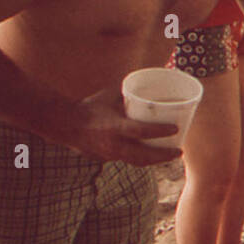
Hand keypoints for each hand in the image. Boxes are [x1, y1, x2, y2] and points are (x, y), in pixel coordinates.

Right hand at [68, 87, 182, 165]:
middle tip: (179, 150)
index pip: (141, 131)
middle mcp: (113, 145)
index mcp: (114, 127)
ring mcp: (109, 155)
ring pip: (138, 162)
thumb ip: (129, 92)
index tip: (175, 128)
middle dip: (163, 156)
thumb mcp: (110, 96)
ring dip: (156, 160)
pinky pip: (128, 160)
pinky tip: (153, 155)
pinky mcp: (107, 159)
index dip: (159, 131)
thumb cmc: (89, 107)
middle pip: (144, 156)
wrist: (64, 125)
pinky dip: (142, 158)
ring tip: (170, 154)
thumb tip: (149, 81)